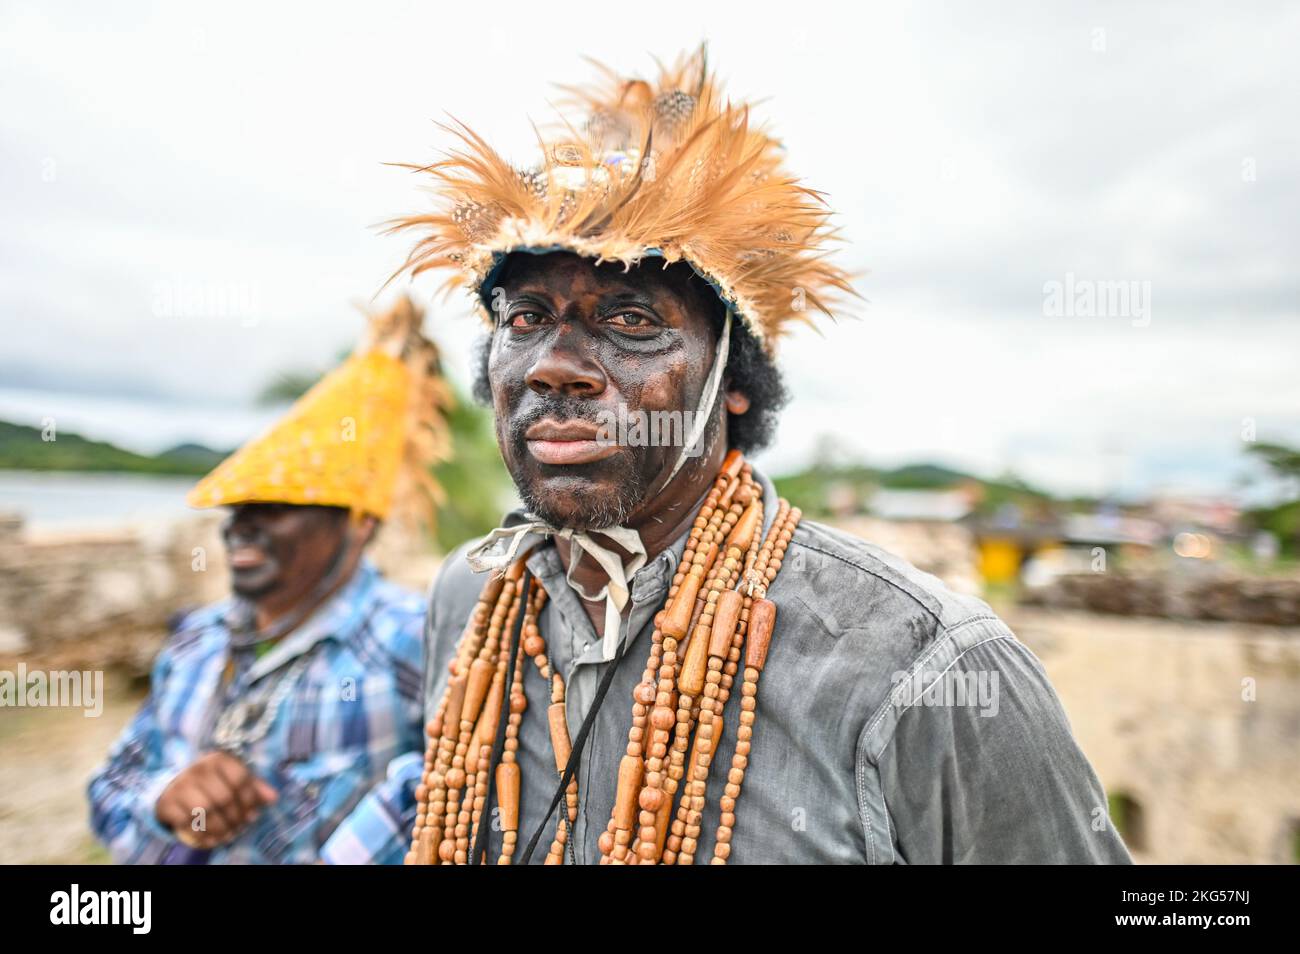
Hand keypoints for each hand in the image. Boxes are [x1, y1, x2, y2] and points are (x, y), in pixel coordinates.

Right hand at [155, 751, 277, 848]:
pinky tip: (210, 840)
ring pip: (205, 809)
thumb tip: (273, 798)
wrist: (175, 788)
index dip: (249, 799)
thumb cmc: (213, 783)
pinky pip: (186, 821)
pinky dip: (200, 834)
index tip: (252, 814)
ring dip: (219, 828)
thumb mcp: (234, 780)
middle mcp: (198, 768)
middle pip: (223, 796)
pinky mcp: (167, 802)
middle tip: (239, 828)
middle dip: (235, 817)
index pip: (240, 778)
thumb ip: (254, 788)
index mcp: (219, 759)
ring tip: (227, 835)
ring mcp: (180, 784)